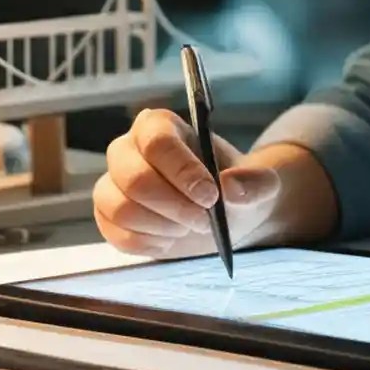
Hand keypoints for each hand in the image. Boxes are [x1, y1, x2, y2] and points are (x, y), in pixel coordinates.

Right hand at [93, 108, 281, 257]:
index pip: (157, 141)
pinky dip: (151, 242)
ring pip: (120, 208)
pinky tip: (172, 237)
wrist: (226, 215)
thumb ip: (254, 183)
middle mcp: (129, 150)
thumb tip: (230, 188)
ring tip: (190, 226)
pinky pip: (118, 235)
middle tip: (204, 220)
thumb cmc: (237, 188)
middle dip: (173, 206)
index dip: (181, 170)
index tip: (209, 196)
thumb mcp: (261, 184)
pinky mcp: (108, 217)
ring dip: (163, 226)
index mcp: (160, 127)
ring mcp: (114, 184)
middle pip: (133, 177)